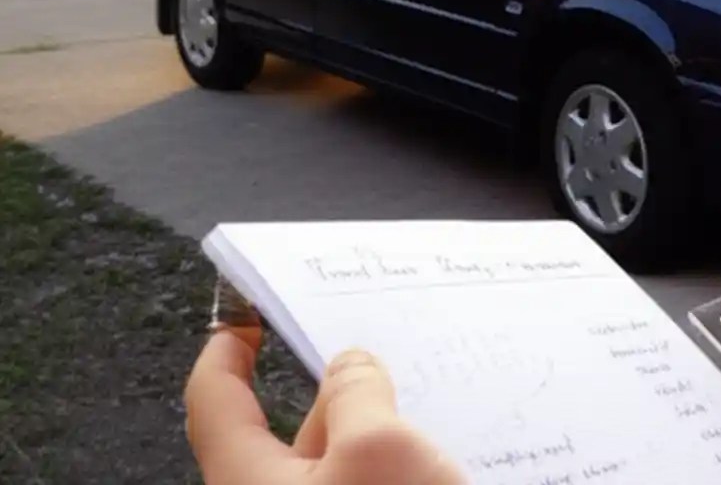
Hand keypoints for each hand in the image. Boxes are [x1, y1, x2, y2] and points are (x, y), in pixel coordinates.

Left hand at [185, 331, 465, 484]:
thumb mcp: (379, 444)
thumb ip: (357, 393)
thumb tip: (349, 365)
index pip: (215, 405)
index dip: (225, 353)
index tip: (243, 318)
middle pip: (292, 435)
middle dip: (336, 393)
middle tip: (380, 352)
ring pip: (340, 467)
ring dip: (378, 432)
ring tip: (429, 405)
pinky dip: (396, 468)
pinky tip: (441, 458)